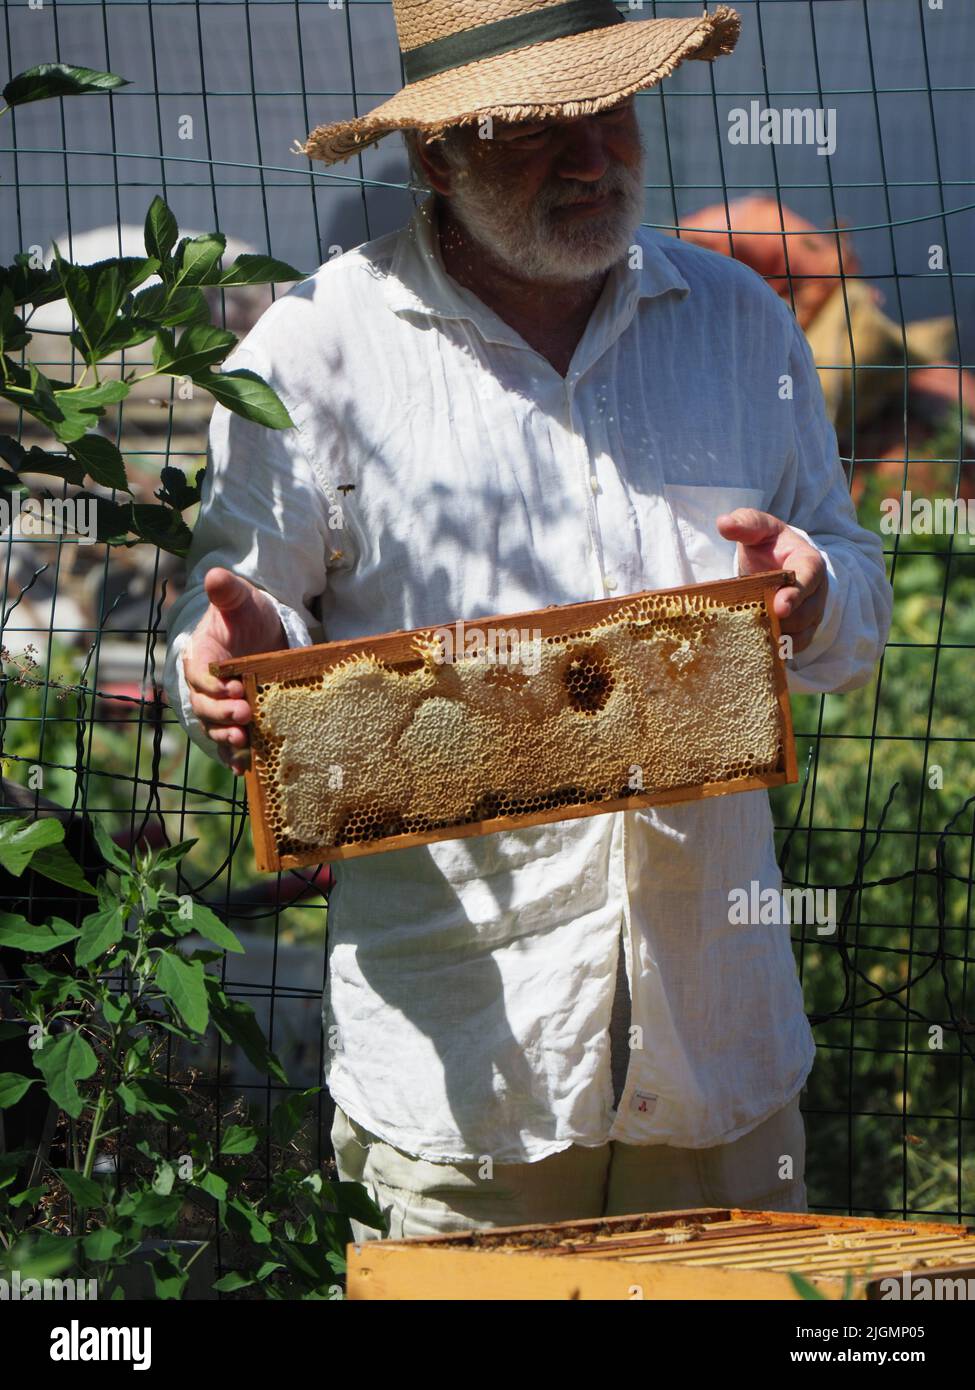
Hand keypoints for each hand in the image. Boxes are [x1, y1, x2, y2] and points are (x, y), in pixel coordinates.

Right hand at [181, 568, 286, 775]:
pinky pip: (230, 743)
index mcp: (200, 658)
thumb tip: (215, 575)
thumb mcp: (241, 600)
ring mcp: (220, 706)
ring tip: (245, 745)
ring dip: (227, 740)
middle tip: (244, 716)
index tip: (233, 687)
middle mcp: (205, 687)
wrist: (263, 632)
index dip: (212, 685)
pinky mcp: (237, 720)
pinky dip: (234, 757)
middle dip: (221, 715)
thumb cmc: (247, 615)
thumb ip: (228, 592)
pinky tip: (244, 769)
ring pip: (215, 729)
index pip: (198, 676)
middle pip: (204, 708)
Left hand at [715, 509, 827, 654]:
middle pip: (806, 612)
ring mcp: (811, 613)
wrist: (776, 562)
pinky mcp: (802, 631)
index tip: (779, 607)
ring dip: (781, 638)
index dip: (796, 593)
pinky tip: (759, 652)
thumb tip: (723, 524)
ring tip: (756, 638)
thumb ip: (745, 523)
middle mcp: (816, 590)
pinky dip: (779, 652)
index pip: (809, 578)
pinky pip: (795, 647)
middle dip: (785, 621)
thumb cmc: (768, 544)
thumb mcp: (758, 528)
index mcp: (808, 562)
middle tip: (760, 624)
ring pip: (802, 633)